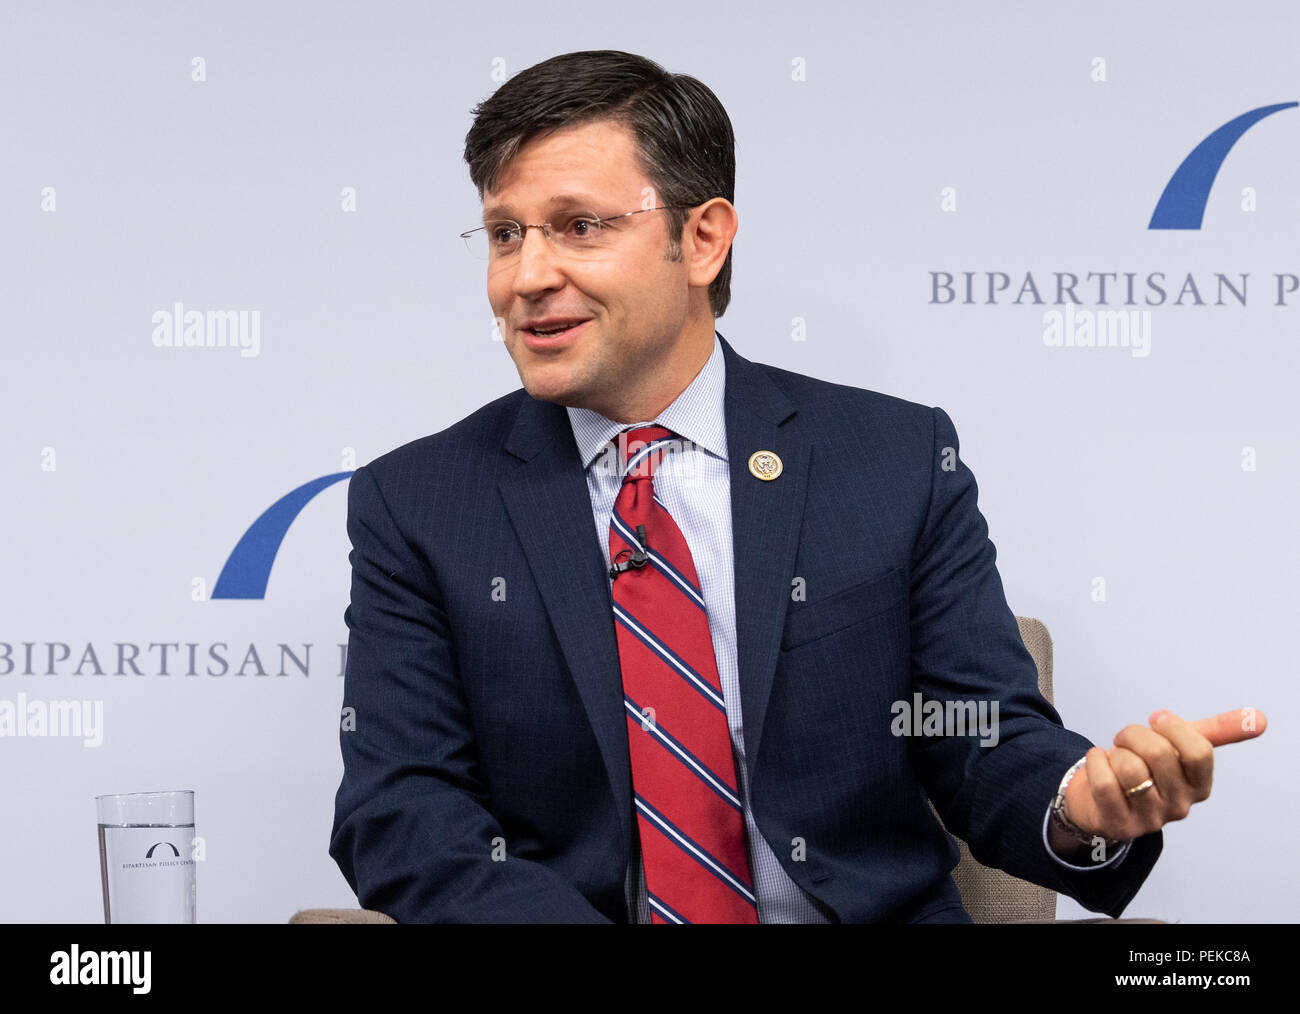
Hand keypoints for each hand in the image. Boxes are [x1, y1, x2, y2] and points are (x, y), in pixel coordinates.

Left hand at [1062, 707, 1267, 841]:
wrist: (1101, 798)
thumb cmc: (1146, 767)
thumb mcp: (1181, 746)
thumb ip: (1217, 731)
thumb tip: (1258, 718)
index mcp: (1200, 786)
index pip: (1199, 752)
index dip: (1173, 728)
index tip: (1157, 719)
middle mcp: (1180, 806)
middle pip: (1159, 755)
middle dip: (1135, 734)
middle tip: (1127, 738)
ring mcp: (1150, 819)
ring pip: (1129, 768)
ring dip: (1114, 751)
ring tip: (1115, 756)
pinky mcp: (1119, 825)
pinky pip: (1104, 783)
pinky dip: (1095, 762)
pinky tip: (1098, 760)